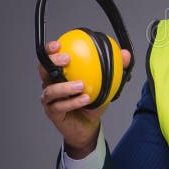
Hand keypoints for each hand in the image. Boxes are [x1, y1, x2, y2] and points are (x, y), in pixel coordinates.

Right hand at [38, 40, 131, 158]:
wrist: (88, 125)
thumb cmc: (92, 102)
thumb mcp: (106, 84)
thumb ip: (116, 68)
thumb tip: (125, 54)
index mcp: (61, 73)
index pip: (50, 58)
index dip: (51, 50)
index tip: (59, 44)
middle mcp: (51, 84)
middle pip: (43, 69)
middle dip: (52, 61)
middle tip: (67, 59)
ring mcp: (50, 99)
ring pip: (50, 90)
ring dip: (65, 86)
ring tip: (80, 85)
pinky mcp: (53, 113)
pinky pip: (60, 106)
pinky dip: (73, 102)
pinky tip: (85, 99)